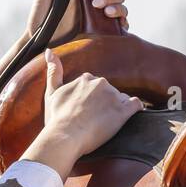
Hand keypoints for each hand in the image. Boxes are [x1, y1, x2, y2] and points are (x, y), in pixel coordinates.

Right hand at [19, 47, 144, 180]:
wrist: (65, 136)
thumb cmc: (57, 118)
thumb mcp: (51, 92)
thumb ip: (53, 71)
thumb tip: (49, 50)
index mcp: (86, 78)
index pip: (96, 85)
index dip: (93, 100)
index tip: (88, 111)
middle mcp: (101, 83)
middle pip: (109, 92)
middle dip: (105, 103)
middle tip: (96, 120)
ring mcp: (113, 96)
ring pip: (121, 98)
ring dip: (117, 108)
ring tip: (106, 123)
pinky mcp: (122, 111)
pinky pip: (136, 105)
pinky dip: (135, 109)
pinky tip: (128, 116)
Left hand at [23, 0, 128, 43]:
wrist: (40, 43)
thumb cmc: (40, 18)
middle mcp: (96, 5)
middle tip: (96, 3)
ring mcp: (100, 21)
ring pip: (122, 10)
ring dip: (120, 8)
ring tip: (106, 13)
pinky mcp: (101, 36)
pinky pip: (120, 29)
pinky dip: (124, 24)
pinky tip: (118, 24)